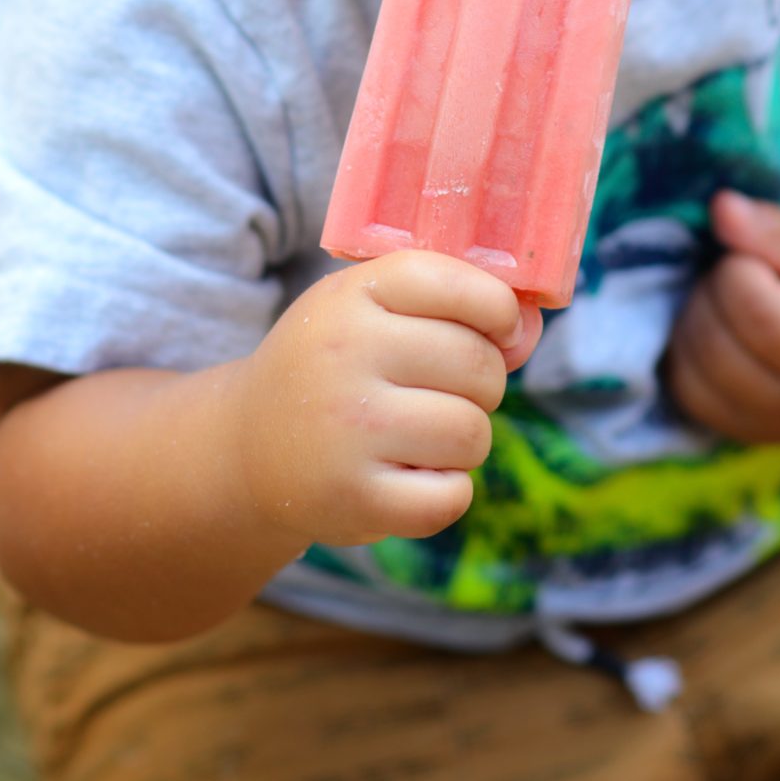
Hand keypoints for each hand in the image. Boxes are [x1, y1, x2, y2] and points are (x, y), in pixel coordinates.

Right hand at [232, 250, 542, 547]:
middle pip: (478, 364)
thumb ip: (456, 307)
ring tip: (421, 436)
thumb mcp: (374, 313)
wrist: (250, 444)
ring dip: (465, 441)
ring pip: (472, 432)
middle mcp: (346, 354)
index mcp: (352, 295)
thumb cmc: (337, 366)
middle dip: (482, 383)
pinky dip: (445, 493)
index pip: (453, 282)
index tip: (500, 328)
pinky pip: (451, 497)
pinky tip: (410, 477)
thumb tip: (529, 329)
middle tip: (441, 392)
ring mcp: (348, 430)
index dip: (497, 307)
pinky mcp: (354, 498)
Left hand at [666, 192, 779, 443]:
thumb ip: (779, 230)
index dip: (743, 263)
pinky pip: (680, 388)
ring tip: (743, 309)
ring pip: (684, 363)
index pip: (745, 300)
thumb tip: (721, 208)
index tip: (774, 264)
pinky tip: (725, 334)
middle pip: (708, 335)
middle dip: (718, 291)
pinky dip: (689, 352)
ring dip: (699, 320)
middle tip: (757, 281)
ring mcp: (763, 430)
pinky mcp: (736, 434)